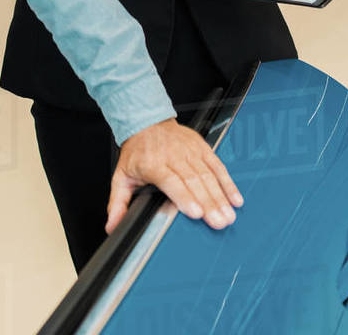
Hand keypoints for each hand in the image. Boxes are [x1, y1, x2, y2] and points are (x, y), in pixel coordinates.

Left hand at [106, 118, 242, 233]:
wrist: (147, 120)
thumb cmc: (137, 151)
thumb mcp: (122, 175)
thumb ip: (118, 202)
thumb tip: (112, 226)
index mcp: (153, 164)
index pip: (171, 181)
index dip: (184, 196)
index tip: (196, 213)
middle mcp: (173, 156)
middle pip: (193, 180)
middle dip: (208, 203)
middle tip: (219, 222)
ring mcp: (189, 150)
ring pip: (207, 174)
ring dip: (220, 195)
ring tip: (229, 215)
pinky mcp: (201, 147)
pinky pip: (217, 165)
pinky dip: (227, 182)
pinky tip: (235, 198)